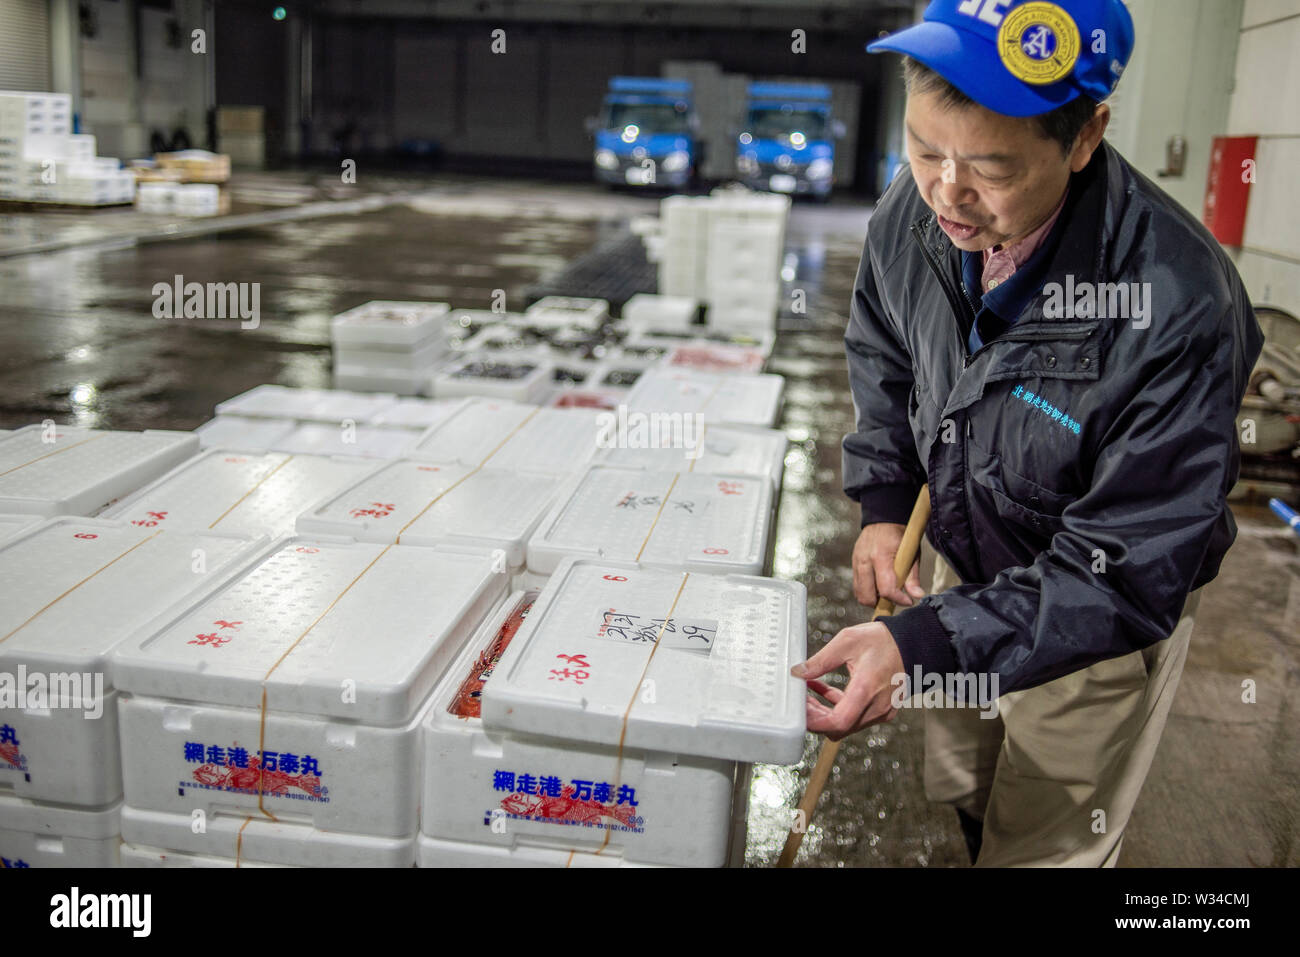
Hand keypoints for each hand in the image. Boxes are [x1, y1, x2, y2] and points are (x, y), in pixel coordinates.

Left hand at [793, 620, 905, 739]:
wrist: (913, 644)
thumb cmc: (884, 640)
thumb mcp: (847, 641)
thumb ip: (821, 660)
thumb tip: (798, 673)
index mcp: (866, 689)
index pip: (838, 722)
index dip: (816, 723)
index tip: (800, 714)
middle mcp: (877, 706)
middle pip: (840, 727)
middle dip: (816, 717)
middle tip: (800, 701)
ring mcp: (882, 711)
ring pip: (846, 724)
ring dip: (825, 712)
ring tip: (807, 693)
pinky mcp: (883, 710)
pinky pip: (856, 717)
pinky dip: (838, 708)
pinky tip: (823, 690)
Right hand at [853, 522, 924, 607]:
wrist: (884, 519)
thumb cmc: (901, 536)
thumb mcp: (912, 554)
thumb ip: (913, 577)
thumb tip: (916, 595)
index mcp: (880, 557)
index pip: (886, 589)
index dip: (898, 599)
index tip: (908, 601)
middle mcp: (864, 561)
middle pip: (867, 596)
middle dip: (881, 603)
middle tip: (894, 599)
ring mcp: (856, 562)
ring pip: (859, 593)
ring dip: (872, 598)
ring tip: (886, 593)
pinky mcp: (854, 563)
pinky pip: (857, 585)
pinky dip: (867, 590)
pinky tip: (878, 585)